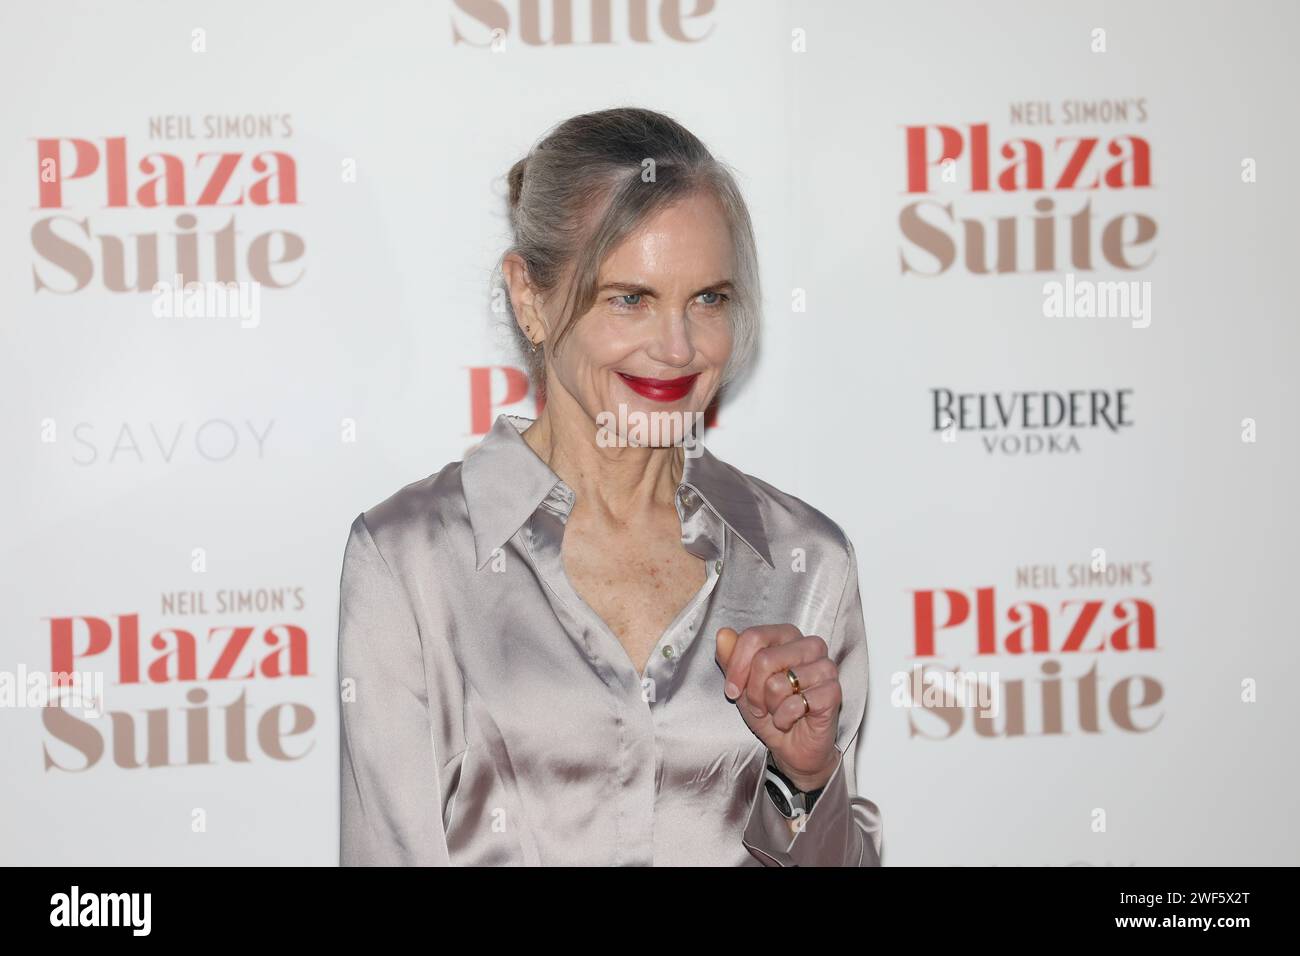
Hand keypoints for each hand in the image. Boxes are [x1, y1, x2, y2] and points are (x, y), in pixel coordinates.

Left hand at [715, 624, 841, 791]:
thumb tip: (724, 634)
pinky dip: (784, 718)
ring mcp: (825, 667)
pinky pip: (795, 704)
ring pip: (778, 683)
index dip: (736, 667)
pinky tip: (791, 720)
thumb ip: (730, 657)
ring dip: (771, 706)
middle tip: (760, 705)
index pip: (754, 636)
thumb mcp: (742, 684)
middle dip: (753, 691)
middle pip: (764, 659)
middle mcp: (810, 646)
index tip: (731, 690)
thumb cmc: (770, 711)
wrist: (792, 746)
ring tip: (778, 710)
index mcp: (787, 636)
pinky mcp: (833, 692)